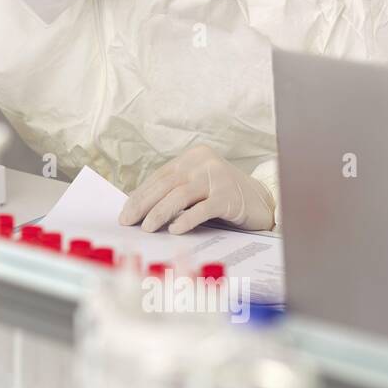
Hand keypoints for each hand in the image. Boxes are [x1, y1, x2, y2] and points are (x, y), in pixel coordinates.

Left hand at [119, 145, 275, 233]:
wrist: (262, 201)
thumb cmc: (224, 196)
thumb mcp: (198, 187)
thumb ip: (174, 191)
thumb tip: (140, 209)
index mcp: (192, 157)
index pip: (159, 177)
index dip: (140, 195)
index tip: (125, 212)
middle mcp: (203, 162)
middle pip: (166, 184)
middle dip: (143, 204)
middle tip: (128, 222)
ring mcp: (217, 177)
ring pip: (180, 195)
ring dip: (160, 213)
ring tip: (147, 228)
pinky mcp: (229, 196)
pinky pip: (202, 208)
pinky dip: (186, 219)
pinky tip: (174, 230)